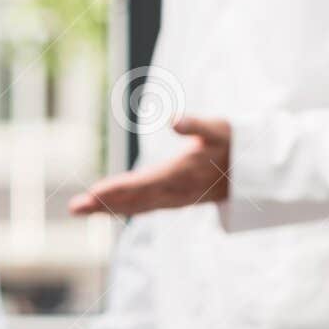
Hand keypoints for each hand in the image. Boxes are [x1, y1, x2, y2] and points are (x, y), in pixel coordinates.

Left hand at [69, 116, 229, 217]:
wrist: (254, 171)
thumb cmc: (232, 143)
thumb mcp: (219, 128)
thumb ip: (196, 124)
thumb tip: (174, 119)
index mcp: (181, 174)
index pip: (144, 184)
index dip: (119, 189)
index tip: (94, 192)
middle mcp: (176, 191)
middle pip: (135, 200)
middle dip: (104, 204)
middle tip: (75, 208)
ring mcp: (175, 198)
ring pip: (137, 206)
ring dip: (109, 209)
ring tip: (81, 209)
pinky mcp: (175, 199)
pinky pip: (144, 206)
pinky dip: (124, 207)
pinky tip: (105, 208)